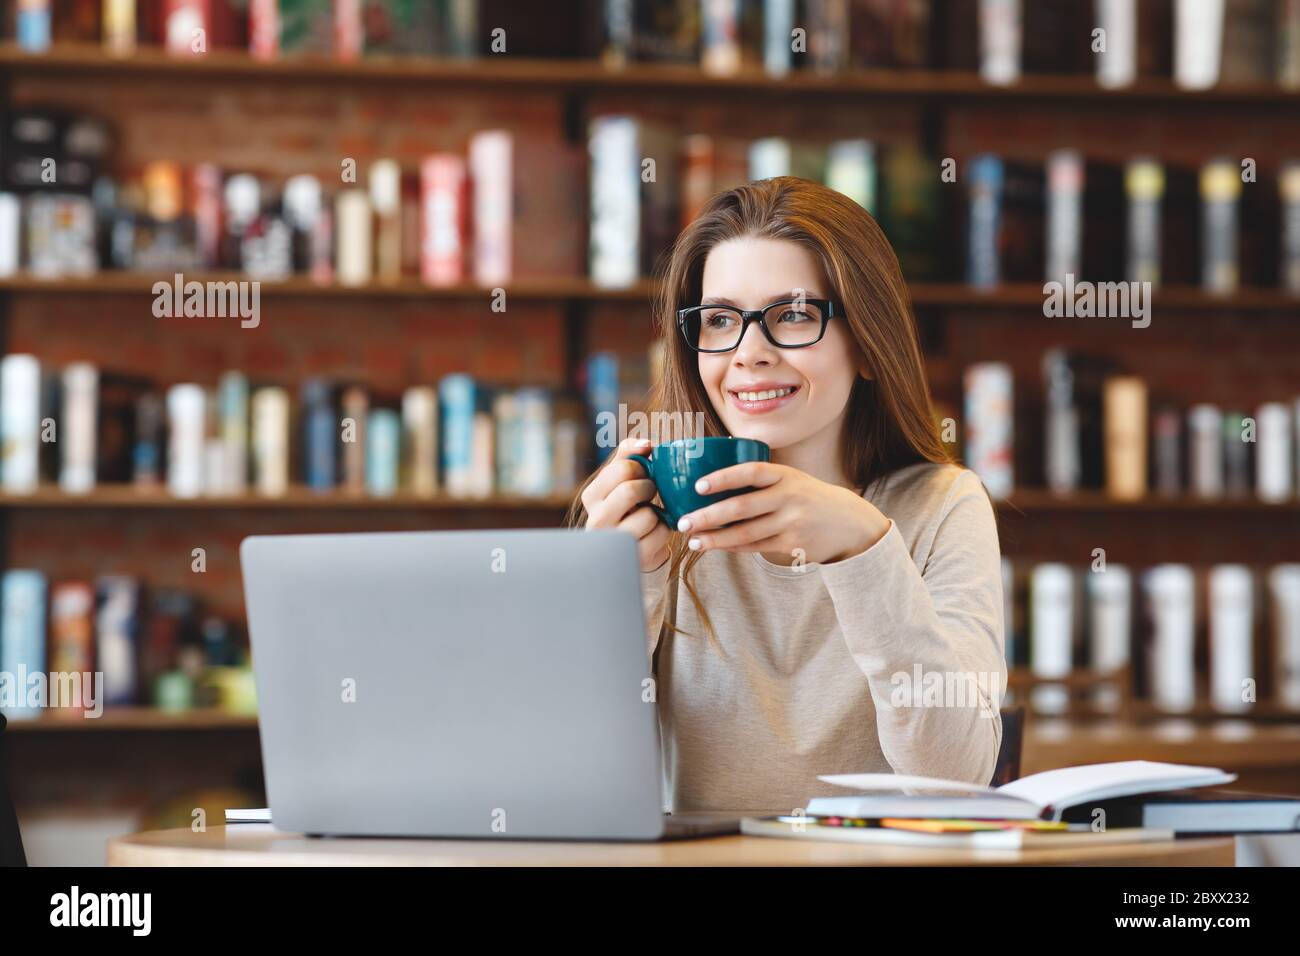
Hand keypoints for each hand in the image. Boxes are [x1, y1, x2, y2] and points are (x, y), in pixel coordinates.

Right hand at [581, 437, 670, 571]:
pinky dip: (664, 530)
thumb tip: (646, 444)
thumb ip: (628, 454)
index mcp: (592, 495)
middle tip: (649, 492)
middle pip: (631, 490)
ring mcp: (615, 541)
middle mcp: (597, 519)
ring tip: (649, 517)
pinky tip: (653, 533)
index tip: (643, 474)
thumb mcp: (620, 480)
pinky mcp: (634, 557)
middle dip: (649, 488)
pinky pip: (661, 533)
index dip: (641, 468)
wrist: (627, 550)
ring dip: (657, 513)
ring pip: (648, 514)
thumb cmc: (626, 507)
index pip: (623, 468)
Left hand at [674, 462, 889, 564]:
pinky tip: (715, 546)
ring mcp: (791, 522)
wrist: (848, 522)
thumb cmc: (807, 497)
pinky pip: (756, 546)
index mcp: (785, 475)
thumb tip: (713, 478)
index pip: (751, 472)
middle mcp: (789, 497)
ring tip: (693, 541)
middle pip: (742, 507)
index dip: (724, 477)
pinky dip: (733, 546)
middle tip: (683, 522)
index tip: (698, 485)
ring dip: (716, 538)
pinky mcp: (792, 543)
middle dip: (708, 516)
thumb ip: (761, 479)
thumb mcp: (791, 479)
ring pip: (745, 532)